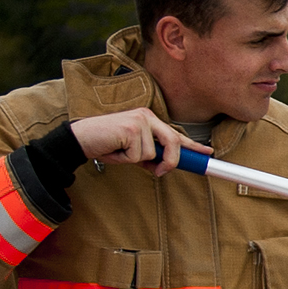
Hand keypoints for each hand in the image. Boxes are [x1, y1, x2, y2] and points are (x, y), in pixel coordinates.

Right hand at [71, 109, 202, 176]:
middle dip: (170, 161)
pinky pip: (138, 156)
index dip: (192, 145)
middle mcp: (147, 117)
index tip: (207, 152)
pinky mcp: (130, 128)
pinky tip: (114, 149)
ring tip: (119, 152)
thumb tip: (165, 167)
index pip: (175, 134)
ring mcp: (139, 121)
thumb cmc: (106, 144)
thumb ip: (150, 156)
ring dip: (135, 160)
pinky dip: (125, 159)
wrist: (80, 139)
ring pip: (152, 153)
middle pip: (174, 141)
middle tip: (160, 171)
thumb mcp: (132, 152)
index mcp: (149, 119)